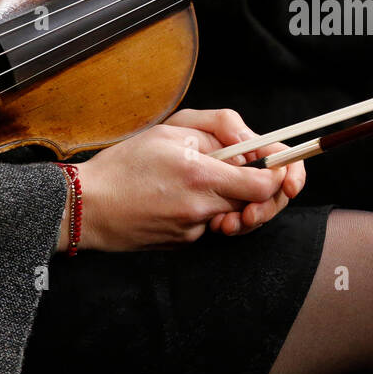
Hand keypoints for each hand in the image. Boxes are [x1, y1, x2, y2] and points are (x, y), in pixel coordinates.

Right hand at [57, 109, 305, 251]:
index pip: (265, 184)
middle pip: (260, 207)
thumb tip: (255, 146)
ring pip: (237, 216)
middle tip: (276, 178)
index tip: (287, 166)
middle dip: (272, 192)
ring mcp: (194, 232)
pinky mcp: (184, 244)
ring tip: (224, 183)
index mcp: (201, 176)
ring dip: (240, 201)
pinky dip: (211, 210)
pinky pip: (212, 225)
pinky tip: (190, 198)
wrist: (85, 207)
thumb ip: (221, 129)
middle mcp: (202, 209)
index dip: (284, 175)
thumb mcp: (172, 128)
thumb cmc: (125, 164)